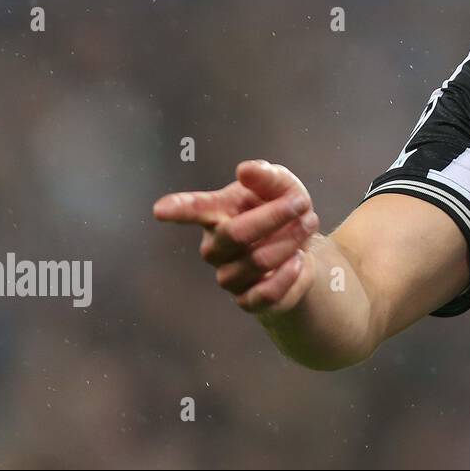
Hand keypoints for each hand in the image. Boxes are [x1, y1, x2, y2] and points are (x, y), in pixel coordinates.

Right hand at [153, 160, 319, 315]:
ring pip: (259, 260)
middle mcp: (215, 247)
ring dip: (291, 239)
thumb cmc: (281, 211)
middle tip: (301, 202)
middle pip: (236, 234)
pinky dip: (288, 275)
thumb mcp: (282, 186)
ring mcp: (228, 276)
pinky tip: (298, 259)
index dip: (178, 209)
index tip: (161, 210)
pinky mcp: (247, 300)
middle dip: (275, 216)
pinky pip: (266, 293)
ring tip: (308, 223)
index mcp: (216, 213)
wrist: (302, 250)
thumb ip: (267, 176)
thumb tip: (245, 170)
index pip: (193, 210)